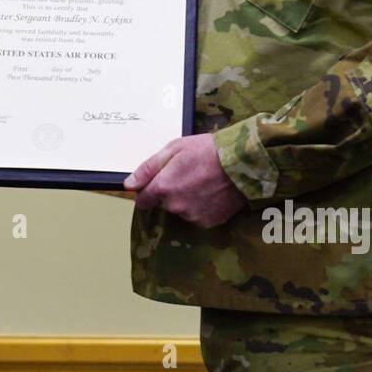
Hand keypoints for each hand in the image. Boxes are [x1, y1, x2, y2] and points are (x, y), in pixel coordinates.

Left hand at [123, 134, 244, 228]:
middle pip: (163, 204)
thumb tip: (128, 185)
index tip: (159, 182)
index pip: (143, 200)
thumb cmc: (207, 150)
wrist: (243, 163)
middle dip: (170, 192)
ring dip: (186, 200)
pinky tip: (212, 192)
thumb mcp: (174, 149)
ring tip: (203, 182)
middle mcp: (175, 207)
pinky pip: (198, 216)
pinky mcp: (209, 222)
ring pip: (181, 210)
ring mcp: (193, 217)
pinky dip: (202, 207)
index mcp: (163, 188)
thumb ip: (148, 168)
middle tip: (188, 175)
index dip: (148, 191)